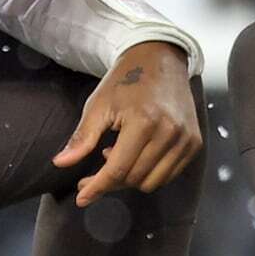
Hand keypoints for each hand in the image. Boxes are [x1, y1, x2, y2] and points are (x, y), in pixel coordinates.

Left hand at [53, 41, 200, 207]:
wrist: (159, 58)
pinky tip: (137, 154)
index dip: (98, 187)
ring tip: (118, 155)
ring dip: (131, 178)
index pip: (118, 169)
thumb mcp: (99, 105)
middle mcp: (169, 133)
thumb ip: (83, 137)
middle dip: (111, 182)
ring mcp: (185, 139)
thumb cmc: (125, 80)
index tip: (82, 197)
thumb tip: (60, 163)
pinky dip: (150, 172)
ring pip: (153, 182)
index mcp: (144, 122)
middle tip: (95, 172)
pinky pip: (170, 174)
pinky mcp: (194, 142)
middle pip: (135, 179)